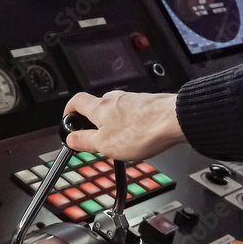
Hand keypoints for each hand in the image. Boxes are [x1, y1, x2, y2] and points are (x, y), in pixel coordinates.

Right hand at [63, 91, 185, 160]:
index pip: (76, 101)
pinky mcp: (147, 104)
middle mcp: (114, 99)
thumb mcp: (105, 145)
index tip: (69, 118)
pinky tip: (138, 136)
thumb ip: (85, 141)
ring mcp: (132, 100)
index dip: (69, 109)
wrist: (173, 120)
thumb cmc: (141, 131)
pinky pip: (132, 112)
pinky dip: (130, 123)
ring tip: (120, 141)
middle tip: (97, 137)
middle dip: (94, 121)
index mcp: (99, 108)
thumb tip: (71, 139)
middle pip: (97, 106)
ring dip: (114, 123)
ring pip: (116, 110)